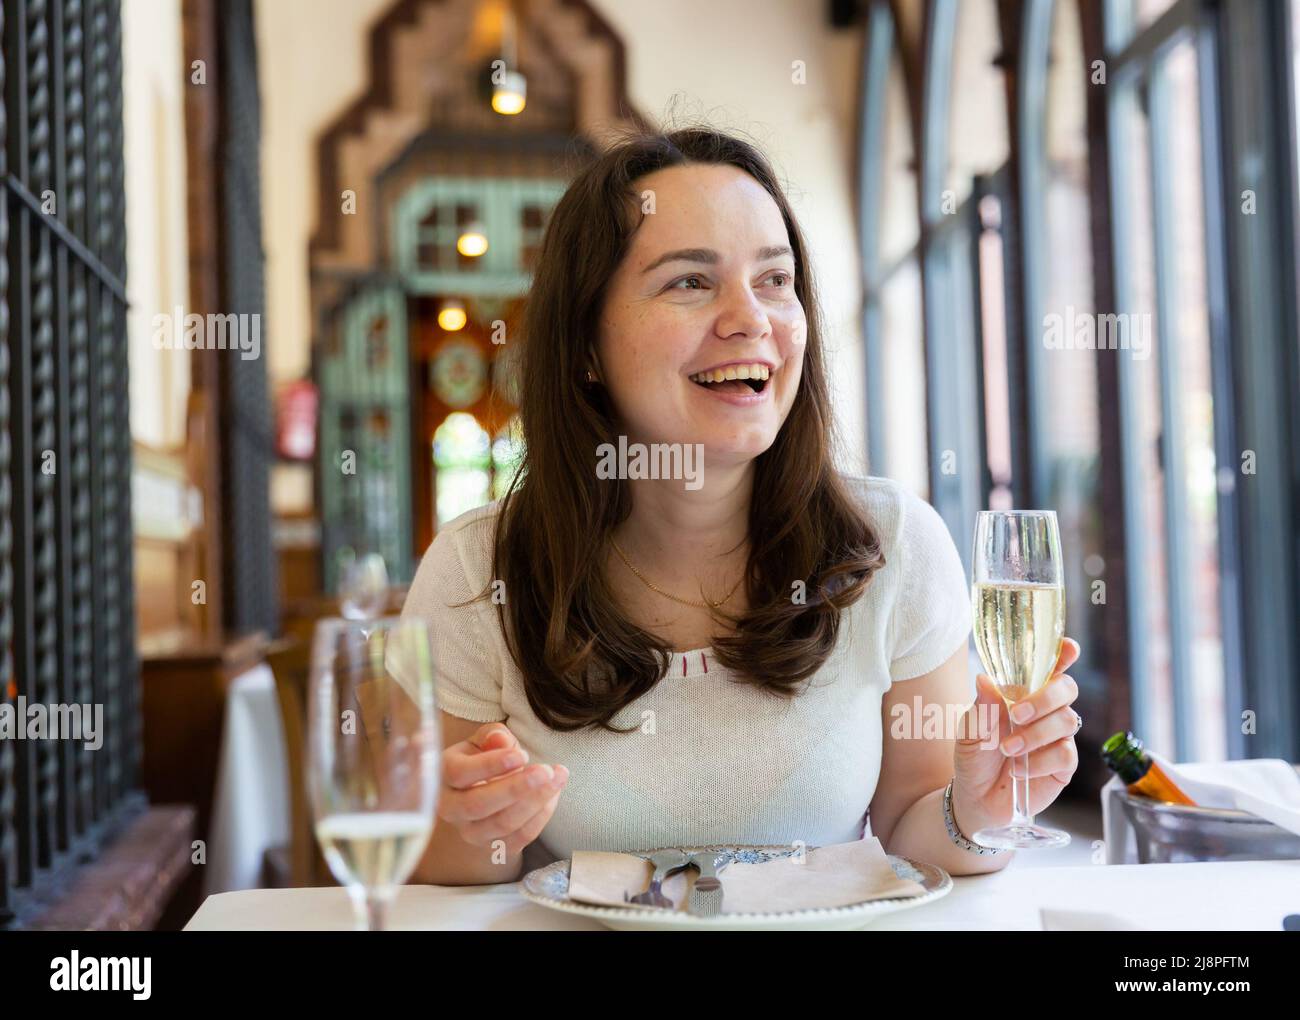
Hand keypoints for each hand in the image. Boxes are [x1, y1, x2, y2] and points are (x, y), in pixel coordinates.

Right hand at [438, 722, 568, 855]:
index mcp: (443, 775)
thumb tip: (499, 740)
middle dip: (515, 788)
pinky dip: (541, 816)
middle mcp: (451, 808)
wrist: (485, 790)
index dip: (491, 765)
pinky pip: (519, 838)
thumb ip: (492, 735)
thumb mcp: (484, 740)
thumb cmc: (483, 759)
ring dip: (535, 802)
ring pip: (501, 824)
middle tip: (545, 771)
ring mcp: (470, 832)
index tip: (521, 755)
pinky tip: (554, 794)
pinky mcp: (493, 848)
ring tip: (557, 777)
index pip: (459, 774)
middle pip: (478, 805)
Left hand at [951, 638, 1081, 837]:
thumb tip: (986, 679)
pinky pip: (1065, 754)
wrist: (975, 797)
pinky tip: (1019, 769)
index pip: (1049, 667)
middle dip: (1045, 698)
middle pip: (1066, 689)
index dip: (1063, 655)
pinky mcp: (1063, 765)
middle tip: (1017, 714)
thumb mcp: (970, 729)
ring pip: (1067, 721)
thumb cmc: (974, 755)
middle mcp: (1046, 711)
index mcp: (1023, 693)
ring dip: (1035, 734)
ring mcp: (1058, 737)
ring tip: (1007, 750)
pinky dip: (1040, 761)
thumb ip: (982, 706)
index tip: (1069, 648)